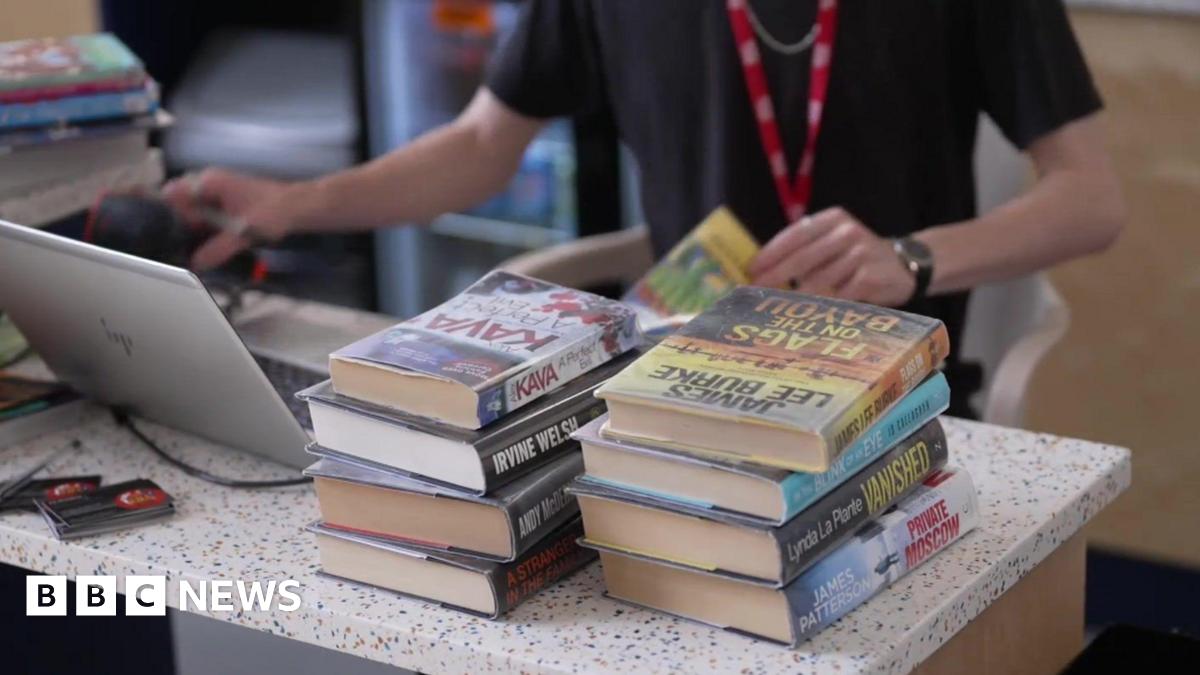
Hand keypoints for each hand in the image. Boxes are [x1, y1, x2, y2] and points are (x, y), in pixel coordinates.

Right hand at [161, 168, 296, 270]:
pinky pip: (207, 215)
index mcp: (209, 182)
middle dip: (181, 224)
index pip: (172, 193)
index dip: (170, 214)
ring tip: (197, 247)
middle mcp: (210, 183)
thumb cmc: (273, 212)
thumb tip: (196, 264)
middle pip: (180, 203)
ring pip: (193, 210)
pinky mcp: (227, 203)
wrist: (299, 208)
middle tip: (187, 244)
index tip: (177, 233)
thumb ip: (218, 249)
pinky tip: (211, 243)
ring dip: (194, 228)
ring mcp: (218, 192)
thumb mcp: (242, 233)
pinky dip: (206, 228)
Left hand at [748, 206, 916, 306]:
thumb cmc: (857, 256)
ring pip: (819, 280)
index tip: (752, 269)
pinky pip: (839, 296)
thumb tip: (763, 270)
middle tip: (757, 290)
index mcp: (833, 219)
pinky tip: (810, 314)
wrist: (904, 265)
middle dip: (776, 276)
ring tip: (779, 306)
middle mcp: (847, 232)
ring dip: (796, 296)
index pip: (795, 234)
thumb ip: (806, 250)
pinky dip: (823, 305)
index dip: (771, 253)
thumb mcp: (834, 242)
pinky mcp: (871, 277)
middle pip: (803, 257)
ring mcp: (861, 254)